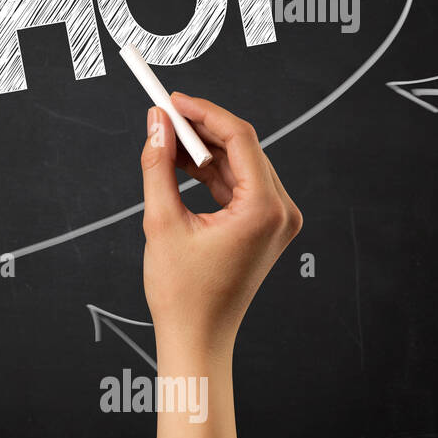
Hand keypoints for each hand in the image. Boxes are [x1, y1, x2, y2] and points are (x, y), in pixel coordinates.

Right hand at [139, 93, 301, 364]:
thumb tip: (156, 122)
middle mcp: (281, 212)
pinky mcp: (265, 228)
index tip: (171, 99)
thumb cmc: (181, 292)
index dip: (203, 112)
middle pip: (242, 148)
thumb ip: (157, 165)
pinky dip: (210, 173)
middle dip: (201, 129)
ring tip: (163, 140)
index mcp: (264, 210)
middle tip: (162, 115)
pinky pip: (238, 186)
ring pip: (240, 165)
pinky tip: (179, 164)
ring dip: (203, 150)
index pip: (239, 138)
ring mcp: (277, 221)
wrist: (198, 338)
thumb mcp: (161, 221)